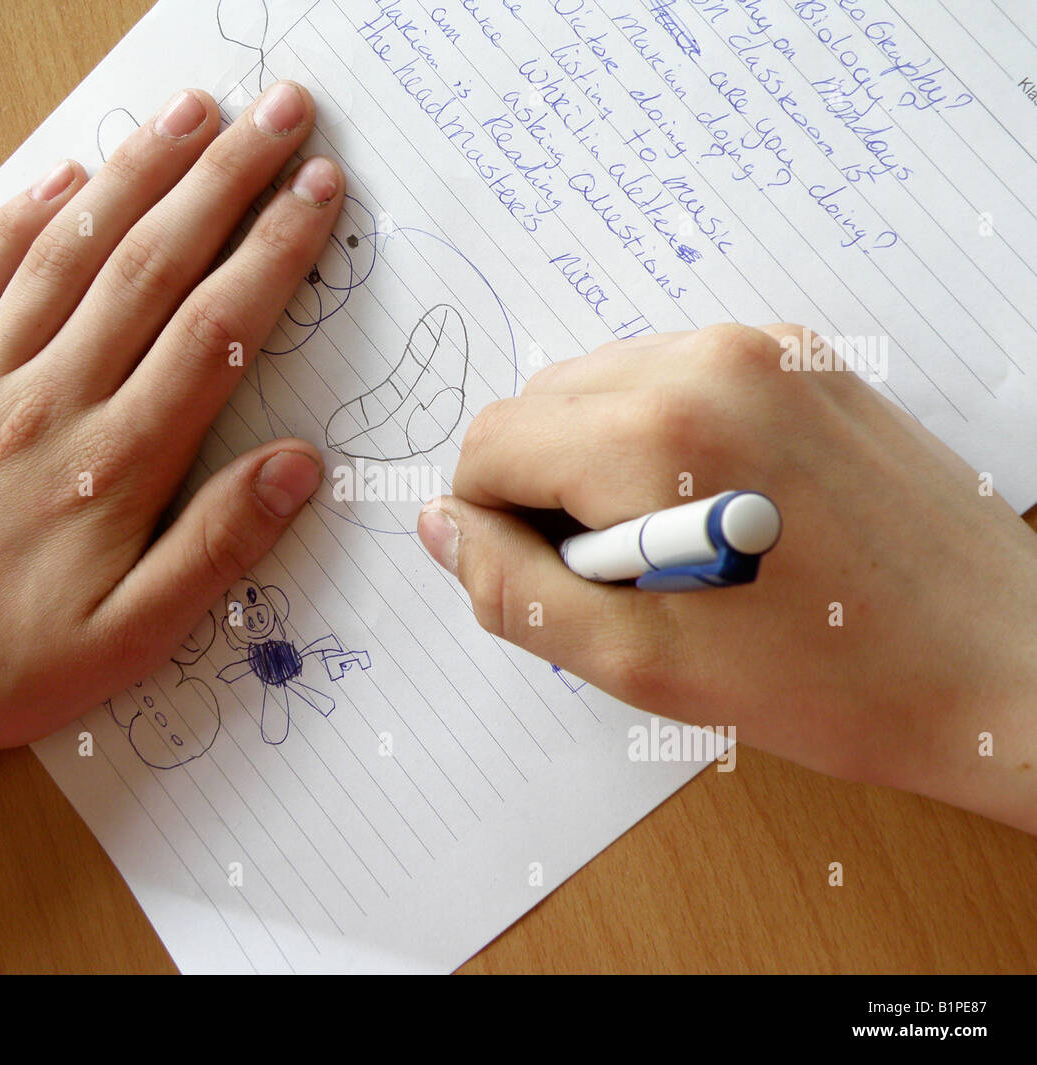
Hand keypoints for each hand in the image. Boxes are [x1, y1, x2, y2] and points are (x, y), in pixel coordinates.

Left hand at [0, 81, 342, 883]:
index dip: (275, 251)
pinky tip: (62, 179)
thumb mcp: (134, 639)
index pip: (215, 331)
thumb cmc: (2, 665)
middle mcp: (51, 400)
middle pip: (153, 265)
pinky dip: (18, 220)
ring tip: (192, 113)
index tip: (319, 190)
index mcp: (115, 464)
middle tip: (281, 113)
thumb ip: (219, 547)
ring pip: (70, 253)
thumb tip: (299, 464)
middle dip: (226, 179)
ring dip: (136, 174)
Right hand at [418, 324, 1036, 833]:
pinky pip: (673, 380)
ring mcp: (763, 346)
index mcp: (659, 430)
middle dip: (548, 493)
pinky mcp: (801, 355)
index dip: (496, 526)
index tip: (562, 586)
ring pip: (601, 388)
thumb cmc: (833, 682)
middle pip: (541, 406)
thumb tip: (442, 526)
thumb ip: (514, 591)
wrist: (1005, 664)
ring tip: (682, 550)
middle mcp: (708, 357)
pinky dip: (662, 440)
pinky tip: (723, 511)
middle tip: (627, 580)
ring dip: (601, 465)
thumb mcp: (643, 666)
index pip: (491, 443)